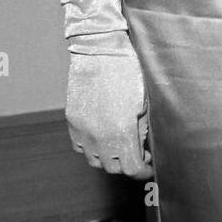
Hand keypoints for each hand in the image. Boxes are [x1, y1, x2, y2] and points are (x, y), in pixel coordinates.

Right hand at [65, 32, 151, 178]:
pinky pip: (80, 146)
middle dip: (128, 163)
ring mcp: (82, 130)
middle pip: (113, 167)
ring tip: (120, 145)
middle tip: (138, 152)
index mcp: (122, 133)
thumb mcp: (144, 101)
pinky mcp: (72, 121)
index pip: (132, 168)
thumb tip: (142, 147)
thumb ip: (142, 130)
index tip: (149, 165)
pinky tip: (102, 136)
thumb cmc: (128, 71)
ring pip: (94, 160)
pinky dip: (92, 147)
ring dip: (108, 158)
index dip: (143, 170)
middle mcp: (99, 137)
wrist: (99, 51)